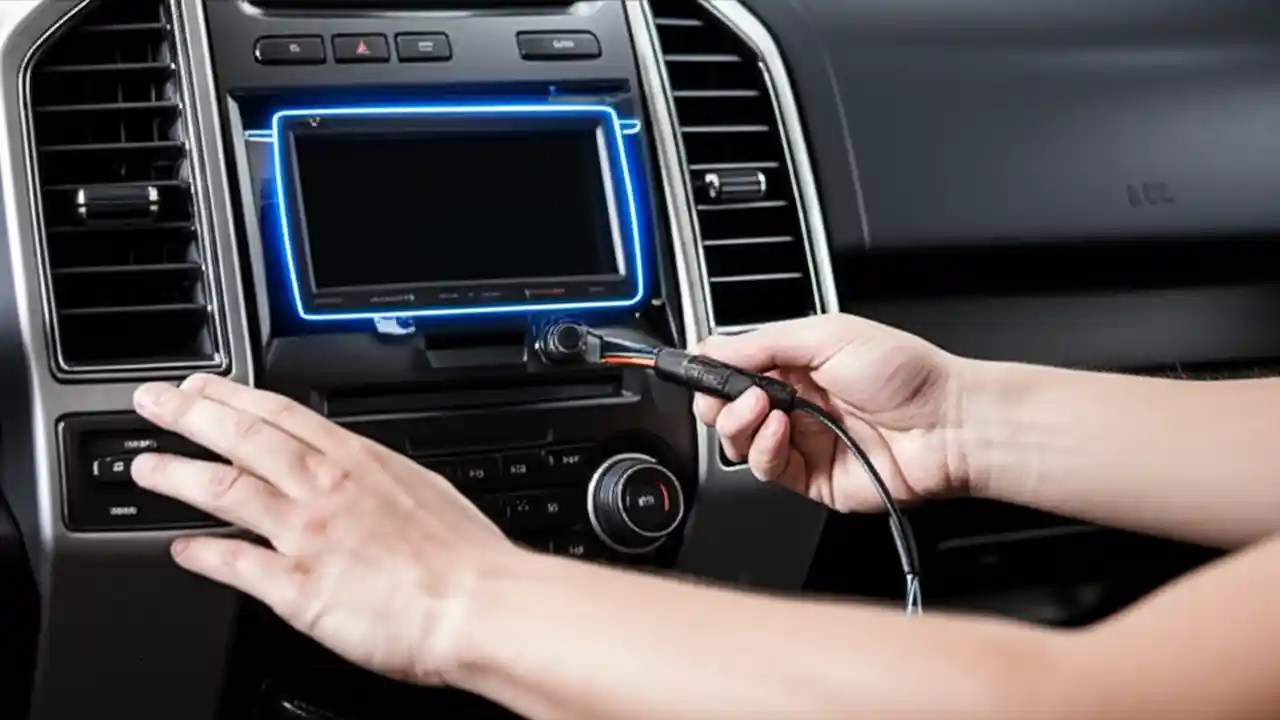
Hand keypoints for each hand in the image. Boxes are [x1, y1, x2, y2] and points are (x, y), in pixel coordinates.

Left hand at [128, 374, 519, 685]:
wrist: (477, 605)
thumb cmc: (464, 556)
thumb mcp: (422, 489)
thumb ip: (379, 479)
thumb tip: (362, 473)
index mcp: (357, 460)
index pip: (280, 414)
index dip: (231, 395)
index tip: (200, 385)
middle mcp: (324, 489)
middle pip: (241, 439)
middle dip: (188, 415)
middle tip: (153, 404)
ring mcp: (306, 535)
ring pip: (225, 491)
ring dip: (177, 475)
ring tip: (145, 468)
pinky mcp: (297, 589)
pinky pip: (235, 565)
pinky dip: (202, 555)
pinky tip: (181, 550)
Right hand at [694, 313, 967, 512]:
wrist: (951, 424)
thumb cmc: (909, 374)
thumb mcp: (829, 335)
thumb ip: (765, 342)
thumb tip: (714, 347)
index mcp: (797, 364)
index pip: (735, 369)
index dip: (714, 371)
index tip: (702, 369)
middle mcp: (796, 403)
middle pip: (729, 410)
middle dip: (719, 401)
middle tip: (731, 393)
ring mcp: (803, 442)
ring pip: (741, 443)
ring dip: (739, 424)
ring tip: (761, 408)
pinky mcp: (812, 480)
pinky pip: (768, 471)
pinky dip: (764, 450)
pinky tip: (779, 429)